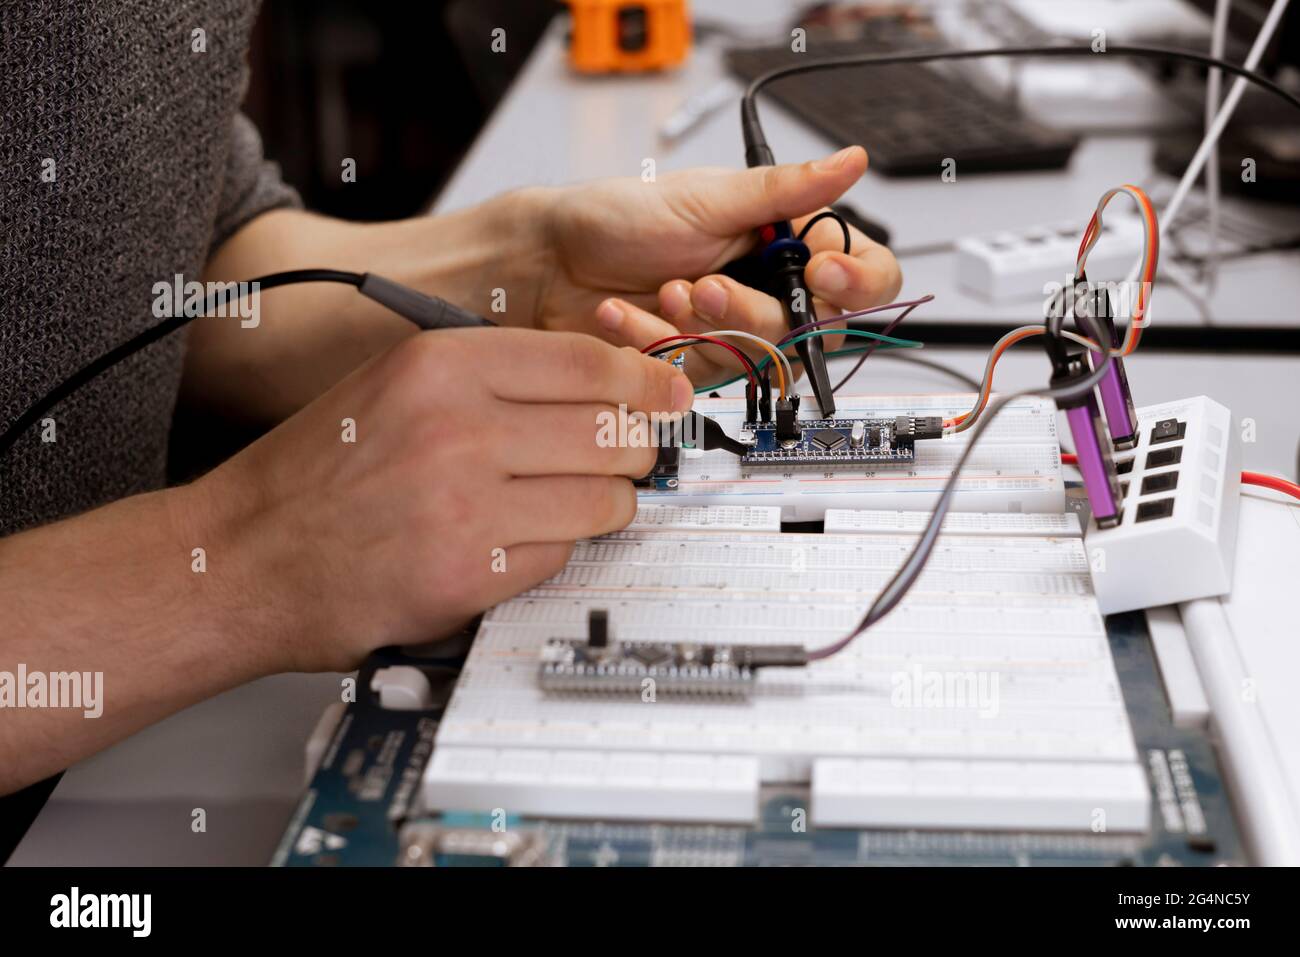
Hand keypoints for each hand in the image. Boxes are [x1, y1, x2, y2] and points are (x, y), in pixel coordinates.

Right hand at [185, 328, 692, 670]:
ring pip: (603, 500)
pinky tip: (510, 545)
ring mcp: (464, 504)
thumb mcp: (397, 383)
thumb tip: (606, 382)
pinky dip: (551, 554)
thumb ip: (497, 376)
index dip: (647, 381)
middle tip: (619, 459)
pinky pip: (561, 558)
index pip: (590, 362)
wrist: (243, 556)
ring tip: (561, 507)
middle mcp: (457, 426)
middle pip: (614, 432)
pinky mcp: (466, 575)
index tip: (668, 395)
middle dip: (632, 451)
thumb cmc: (319, 471)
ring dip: (600, 507)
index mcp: (441, 364)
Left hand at [535, 146, 901, 383]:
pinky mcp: (693, 365)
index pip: (861, 274)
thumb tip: (849, 162)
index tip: (821, 270)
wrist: (550, 262)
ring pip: (756, 355)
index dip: (857, 280)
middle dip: (754, 310)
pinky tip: (625, 313)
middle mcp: (765, 290)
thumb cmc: (620, 218)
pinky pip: (698, 372)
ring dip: (704, 326)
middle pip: (812, 328)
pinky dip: (658, 342)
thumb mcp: (707, 197)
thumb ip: (783, 191)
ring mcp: (731, 332)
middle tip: (709, 286)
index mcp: (784, 243)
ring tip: (662, 292)